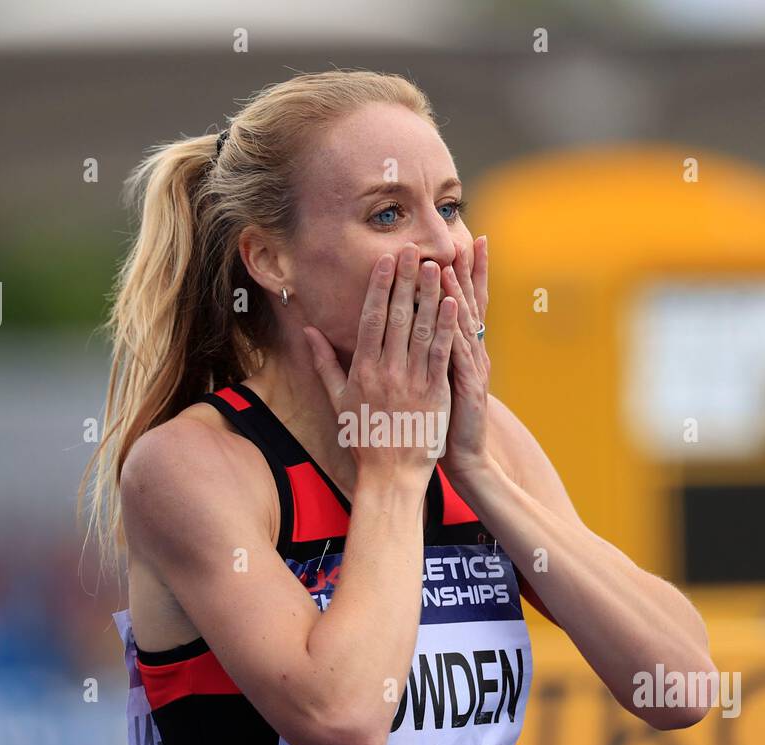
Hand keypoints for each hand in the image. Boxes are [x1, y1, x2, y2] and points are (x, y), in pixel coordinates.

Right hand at [303, 242, 458, 489]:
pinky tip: (454, 303)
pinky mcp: (435, 393)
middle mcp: (386, 371)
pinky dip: (447, 327)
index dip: (380, 287)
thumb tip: (309, 330)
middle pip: (396, 317)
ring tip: (436, 266)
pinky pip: (441, 354)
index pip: (371, 319)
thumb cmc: (364, 438)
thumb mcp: (338, 400)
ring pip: (421, 330)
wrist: (391, 475)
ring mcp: (411, 381)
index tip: (387, 261)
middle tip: (413, 250)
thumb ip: (324, 363)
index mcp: (362, 370)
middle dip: (406, 281)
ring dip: (430, 295)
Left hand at [440, 235, 492, 480]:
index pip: (462, 305)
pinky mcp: (467, 385)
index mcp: (461, 351)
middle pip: (470, 305)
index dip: (464, 274)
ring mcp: (472, 368)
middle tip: (468, 239)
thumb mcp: (436, 383)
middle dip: (468, 271)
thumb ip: (429, 354)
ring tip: (450, 263)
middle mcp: (472, 354)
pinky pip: (459, 351)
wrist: (464, 457)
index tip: (463, 242)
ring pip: (463, 323)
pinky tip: (451, 307)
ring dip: (457, 292)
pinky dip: (455, 328)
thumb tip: (418, 331)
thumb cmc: (442, 421)